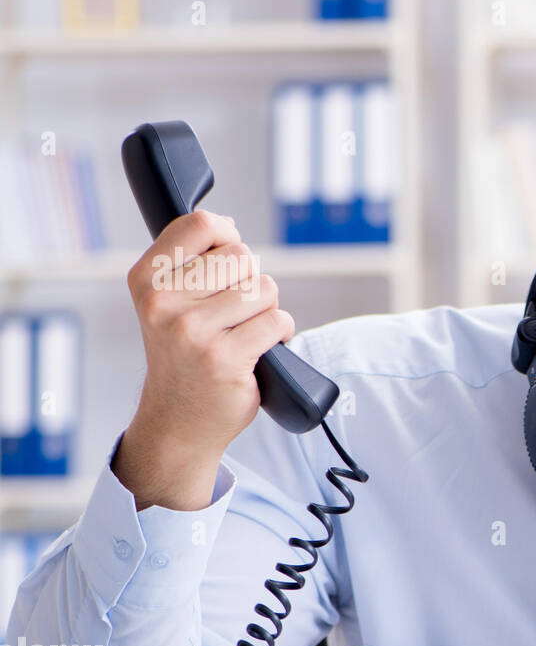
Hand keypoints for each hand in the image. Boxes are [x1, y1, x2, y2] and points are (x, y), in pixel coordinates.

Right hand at [113, 210, 292, 508]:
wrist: (178, 421)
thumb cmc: (183, 355)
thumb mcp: (169, 302)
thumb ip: (191, 260)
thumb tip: (227, 224)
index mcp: (146, 279)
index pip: (201, 224)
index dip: (228, 237)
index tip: (227, 263)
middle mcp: (163, 302)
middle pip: (242, 256)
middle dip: (249, 281)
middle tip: (233, 313)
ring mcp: (193, 331)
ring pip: (263, 288)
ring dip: (266, 310)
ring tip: (244, 332)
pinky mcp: (225, 358)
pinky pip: (277, 321)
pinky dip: (281, 333)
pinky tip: (261, 348)